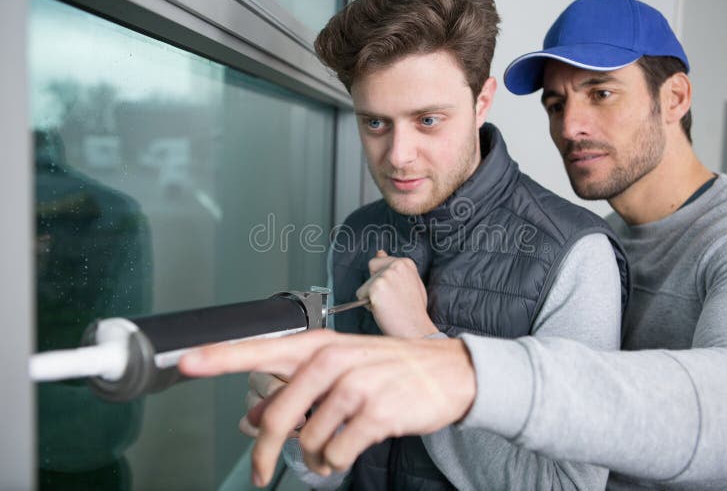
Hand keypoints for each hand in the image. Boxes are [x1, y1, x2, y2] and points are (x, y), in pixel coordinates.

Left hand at [179, 330, 476, 486]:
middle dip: (262, 453)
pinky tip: (347, 451)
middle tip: (258, 474)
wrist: (448, 373)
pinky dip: (336, 462)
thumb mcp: (340, 368)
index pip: (260, 350)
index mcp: (318, 346)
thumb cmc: (388, 368)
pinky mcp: (377, 413)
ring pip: (308, 442)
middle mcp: (333, 360)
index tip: (186, 362)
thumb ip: (294, 390)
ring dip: (314, 457)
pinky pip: (336, 454)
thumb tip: (254, 417)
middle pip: (279, 415)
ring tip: (333, 447)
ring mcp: (356, 386)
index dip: (220, 357)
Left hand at [355, 250, 436, 337]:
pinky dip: (367, 305)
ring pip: (365, 284)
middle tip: (391, 300)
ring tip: (389, 306)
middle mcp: (396, 265)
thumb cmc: (413, 310)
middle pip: (371, 269)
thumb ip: (395, 268)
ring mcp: (385, 276)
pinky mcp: (375, 288)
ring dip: (372, 297)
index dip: (383, 278)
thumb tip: (379, 252)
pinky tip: (383, 309)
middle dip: (376, 284)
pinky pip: (360, 295)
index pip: (379, 262)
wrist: (415, 329)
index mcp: (406, 262)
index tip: (394, 291)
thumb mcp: (409, 283)